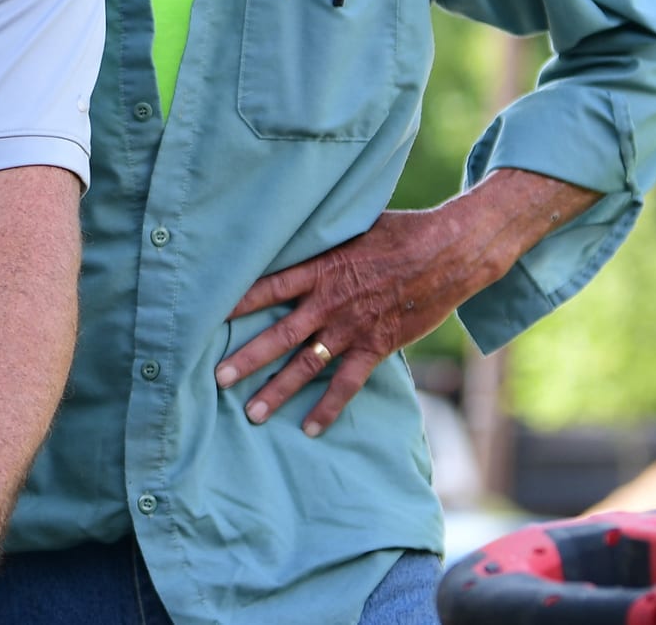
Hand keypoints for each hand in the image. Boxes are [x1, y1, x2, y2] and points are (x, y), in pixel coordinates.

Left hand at [213, 171, 594, 434]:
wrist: (449, 252)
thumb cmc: (399, 232)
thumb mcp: (351, 227)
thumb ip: (320, 239)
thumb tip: (291, 228)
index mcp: (320, 269)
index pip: (267, 288)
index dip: (236, 303)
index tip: (206, 317)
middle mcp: (330, 303)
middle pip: (279, 335)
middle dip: (246, 358)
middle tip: (216, 378)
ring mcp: (353, 328)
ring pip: (306, 365)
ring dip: (277, 390)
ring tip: (251, 412)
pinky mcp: (377, 346)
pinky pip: (347, 383)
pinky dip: (328, 408)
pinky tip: (309, 428)